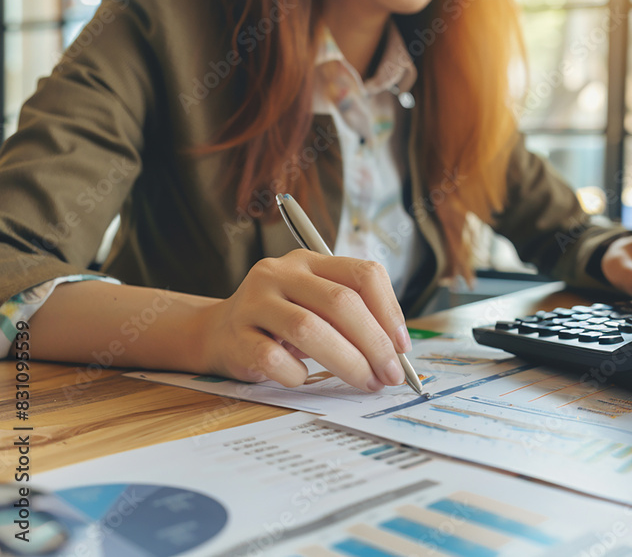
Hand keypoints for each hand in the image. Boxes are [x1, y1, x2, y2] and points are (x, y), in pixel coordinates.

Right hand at [196, 249, 410, 389]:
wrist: (218, 333)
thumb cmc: (281, 323)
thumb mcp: (316, 306)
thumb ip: (352, 317)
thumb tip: (396, 351)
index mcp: (310, 261)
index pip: (363, 273)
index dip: (390, 311)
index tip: (402, 346)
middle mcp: (281, 273)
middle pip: (341, 303)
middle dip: (374, 343)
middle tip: (389, 374)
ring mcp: (255, 301)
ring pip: (310, 329)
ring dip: (348, 362)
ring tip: (366, 382)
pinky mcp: (235, 335)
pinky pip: (273, 359)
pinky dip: (297, 375)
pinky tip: (302, 379)